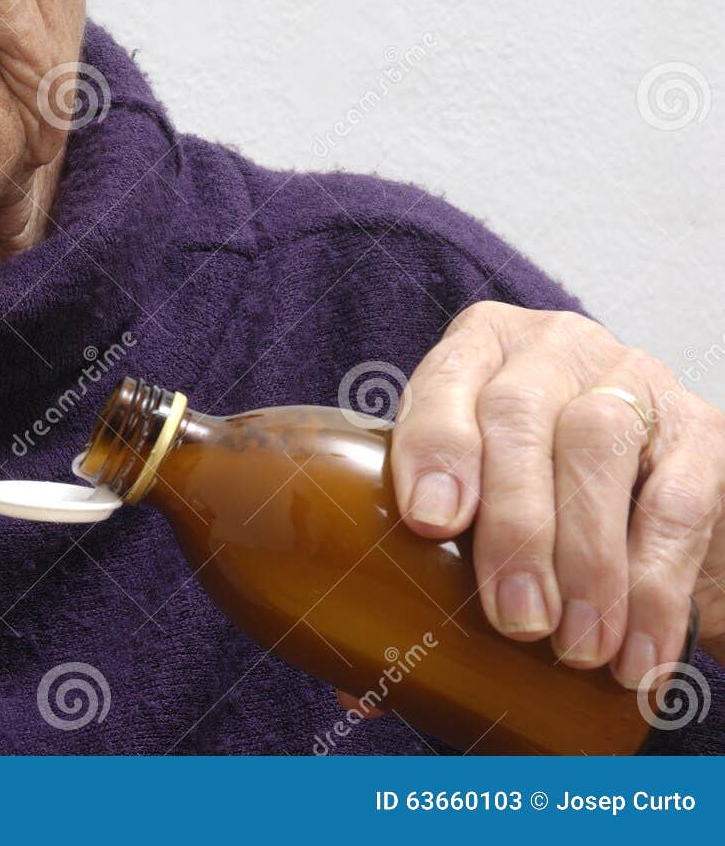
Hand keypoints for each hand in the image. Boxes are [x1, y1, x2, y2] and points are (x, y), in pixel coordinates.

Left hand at [388, 302, 724, 686]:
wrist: (646, 476)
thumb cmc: (526, 487)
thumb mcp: (470, 493)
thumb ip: (417, 565)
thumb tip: (354, 694)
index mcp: (476, 351)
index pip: (444, 380)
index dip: (435, 446)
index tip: (430, 523)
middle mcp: (551, 350)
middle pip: (521, 417)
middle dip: (515, 524)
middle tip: (516, 621)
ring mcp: (630, 380)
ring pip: (599, 447)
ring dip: (586, 560)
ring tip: (574, 649)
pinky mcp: (702, 431)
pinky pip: (677, 504)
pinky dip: (654, 587)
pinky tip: (636, 653)